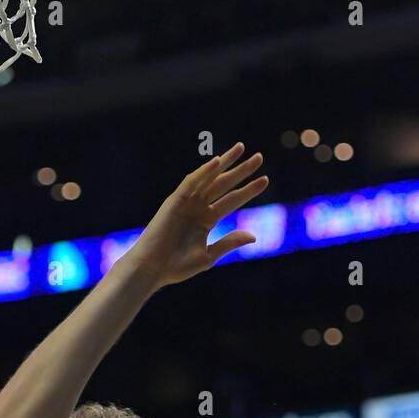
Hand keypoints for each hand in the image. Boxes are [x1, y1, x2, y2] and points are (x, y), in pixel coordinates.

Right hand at [123, 142, 267, 288]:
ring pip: (210, 178)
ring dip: (225, 163)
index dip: (248, 190)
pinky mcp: (174, 201)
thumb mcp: (209, 255)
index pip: (232, 200)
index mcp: (206, 220)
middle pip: (224, 184)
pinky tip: (219, 161)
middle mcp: (198, 207)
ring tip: (241, 148)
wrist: (153, 270)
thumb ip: (229, 242)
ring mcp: (186, 202)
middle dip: (241, 171)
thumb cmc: (177, 267)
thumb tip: (253, 235)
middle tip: (259, 157)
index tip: (265, 180)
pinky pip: (191, 182)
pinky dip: (205, 172)